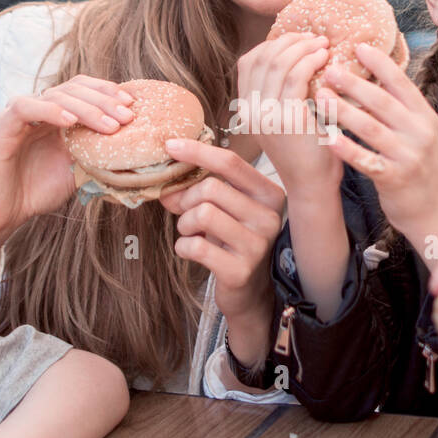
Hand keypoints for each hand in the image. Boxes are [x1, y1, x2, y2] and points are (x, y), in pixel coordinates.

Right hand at [0, 75, 134, 238]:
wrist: (3, 215)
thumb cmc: (38, 191)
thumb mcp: (76, 168)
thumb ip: (95, 152)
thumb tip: (131, 146)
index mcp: (53, 114)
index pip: (81, 88)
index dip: (106, 92)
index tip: (131, 105)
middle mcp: (36, 109)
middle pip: (72, 89)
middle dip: (103, 101)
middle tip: (127, 116)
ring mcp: (16, 116)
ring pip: (54, 96)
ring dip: (85, 108)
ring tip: (108, 124)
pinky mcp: (0, 129)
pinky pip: (25, 109)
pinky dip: (50, 112)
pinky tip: (71, 122)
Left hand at [159, 139, 285, 362]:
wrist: (249, 292)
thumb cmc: (232, 240)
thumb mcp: (224, 209)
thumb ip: (200, 188)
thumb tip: (168, 176)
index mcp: (270, 194)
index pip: (231, 162)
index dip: (197, 151)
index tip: (170, 145)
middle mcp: (269, 217)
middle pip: (211, 188)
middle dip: (186, 198)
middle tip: (183, 211)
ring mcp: (257, 245)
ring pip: (202, 214)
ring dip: (185, 224)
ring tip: (191, 233)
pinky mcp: (240, 270)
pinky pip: (196, 246)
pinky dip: (183, 246)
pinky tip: (191, 251)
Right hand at [235, 32, 340, 193]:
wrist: (311, 186)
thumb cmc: (306, 152)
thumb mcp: (284, 119)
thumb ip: (281, 93)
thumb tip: (296, 56)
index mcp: (247, 109)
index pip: (248, 62)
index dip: (273, 44)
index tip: (298, 40)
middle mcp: (251, 111)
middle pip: (263, 57)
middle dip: (290, 41)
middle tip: (314, 37)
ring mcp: (267, 115)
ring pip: (279, 63)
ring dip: (304, 47)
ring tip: (323, 44)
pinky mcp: (287, 118)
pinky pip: (296, 76)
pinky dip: (311, 60)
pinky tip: (325, 57)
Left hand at [317, 43, 437, 257]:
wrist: (435, 211)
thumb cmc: (419, 167)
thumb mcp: (418, 133)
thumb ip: (400, 109)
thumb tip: (374, 78)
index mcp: (424, 116)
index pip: (401, 83)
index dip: (379, 63)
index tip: (357, 47)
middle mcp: (419, 132)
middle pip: (383, 102)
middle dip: (355, 84)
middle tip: (329, 70)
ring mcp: (408, 156)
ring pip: (372, 128)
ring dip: (344, 111)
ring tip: (321, 97)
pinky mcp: (395, 179)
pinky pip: (367, 161)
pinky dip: (347, 149)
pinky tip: (329, 139)